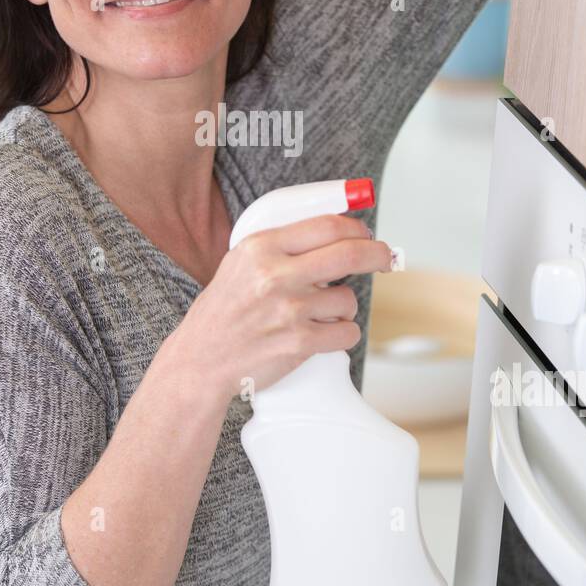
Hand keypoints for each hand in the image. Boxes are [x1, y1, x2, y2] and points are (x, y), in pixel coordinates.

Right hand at [164, 214, 392, 400]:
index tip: (366, 234)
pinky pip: (347, 333)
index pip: (326, 226)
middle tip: (385, 259)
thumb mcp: (240, 263)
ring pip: (348, 299)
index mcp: (261, 247)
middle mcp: (275, 274)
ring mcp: (289, 310)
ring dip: (344, 307)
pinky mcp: (299, 343)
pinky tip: (324, 334)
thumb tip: (333, 233)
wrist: (201, 360)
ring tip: (320, 313)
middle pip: (350, 254)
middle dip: (377, 254)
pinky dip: (342, 334)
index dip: (356, 228)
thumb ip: (280, 246)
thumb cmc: (222, 312)